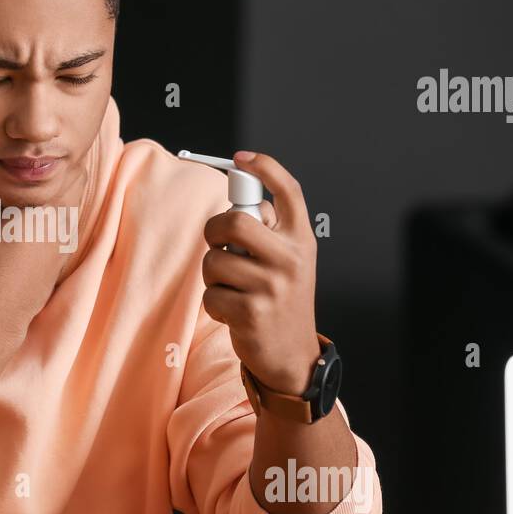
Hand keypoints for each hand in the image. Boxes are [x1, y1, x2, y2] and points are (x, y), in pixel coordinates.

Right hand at [0, 158, 88, 320]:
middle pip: (77, 184)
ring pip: (73, 207)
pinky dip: (57, 220)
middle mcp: (66, 220)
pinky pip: (67, 230)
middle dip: (61, 173)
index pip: (73, 166)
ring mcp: (66, 241)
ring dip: (60, 196)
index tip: (42, 149)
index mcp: (52, 203)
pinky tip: (35, 222)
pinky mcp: (60, 259)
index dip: (59, 155)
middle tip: (37, 167)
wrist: (1, 305)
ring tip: (35, 192)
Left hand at [199, 151, 321, 394]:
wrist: (292, 355)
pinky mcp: (251, 313)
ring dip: (212, 275)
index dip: (265, 168)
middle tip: (217, 243)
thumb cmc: (281, 299)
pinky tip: (233, 312)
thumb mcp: (288, 262)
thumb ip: (268, 233)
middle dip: (213, 231)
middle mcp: (291, 259)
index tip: (241, 159)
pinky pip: (211, 294)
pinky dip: (214, 303)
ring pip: (214, 261)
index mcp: (301, 240)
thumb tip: (237, 206)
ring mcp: (272, 287)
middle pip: (235, 222)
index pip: (288, 192)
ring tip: (231, 288)